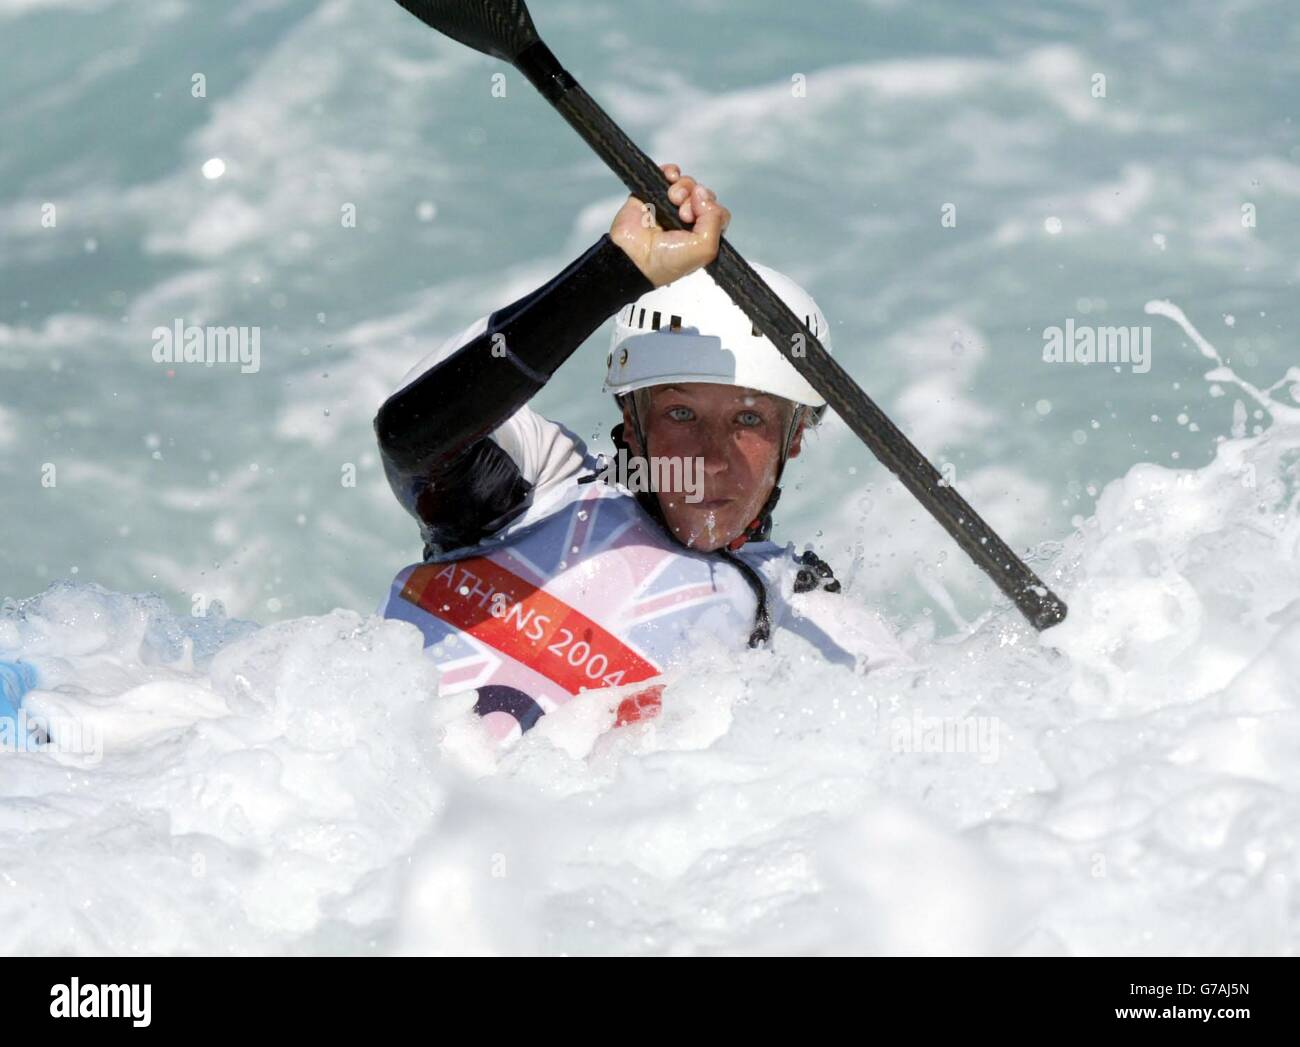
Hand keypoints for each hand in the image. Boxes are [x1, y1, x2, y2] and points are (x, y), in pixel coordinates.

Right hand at [609, 163, 730, 287]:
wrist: (635, 257)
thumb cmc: (667, 261)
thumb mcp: (705, 249)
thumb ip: (715, 220)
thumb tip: (701, 192)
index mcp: (701, 235)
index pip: (717, 212)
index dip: (711, 210)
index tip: (697, 217)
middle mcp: (688, 221)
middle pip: (704, 196)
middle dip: (696, 200)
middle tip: (684, 214)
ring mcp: (670, 207)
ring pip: (688, 184)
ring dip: (683, 187)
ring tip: (673, 199)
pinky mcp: (653, 194)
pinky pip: (670, 174)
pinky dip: (672, 172)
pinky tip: (670, 179)